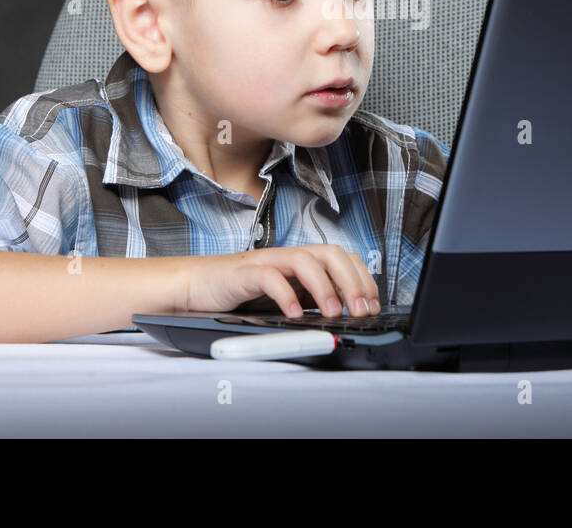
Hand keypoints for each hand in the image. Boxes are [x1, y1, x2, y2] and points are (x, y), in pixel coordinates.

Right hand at [182, 245, 380, 317]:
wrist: (198, 285)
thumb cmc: (243, 292)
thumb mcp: (286, 297)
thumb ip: (311, 300)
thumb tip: (346, 317)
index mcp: (302, 262)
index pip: (343, 259)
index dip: (362, 279)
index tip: (373, 305)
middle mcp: (288, 257)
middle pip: (330, 254)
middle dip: (351, 281)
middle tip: (361, 310)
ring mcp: (267, 262)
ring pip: (304, 261)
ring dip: (324, 286)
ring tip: (332, 312)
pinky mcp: (245, 273)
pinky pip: (270, 277)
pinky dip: (285, 294)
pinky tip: (293, 314)